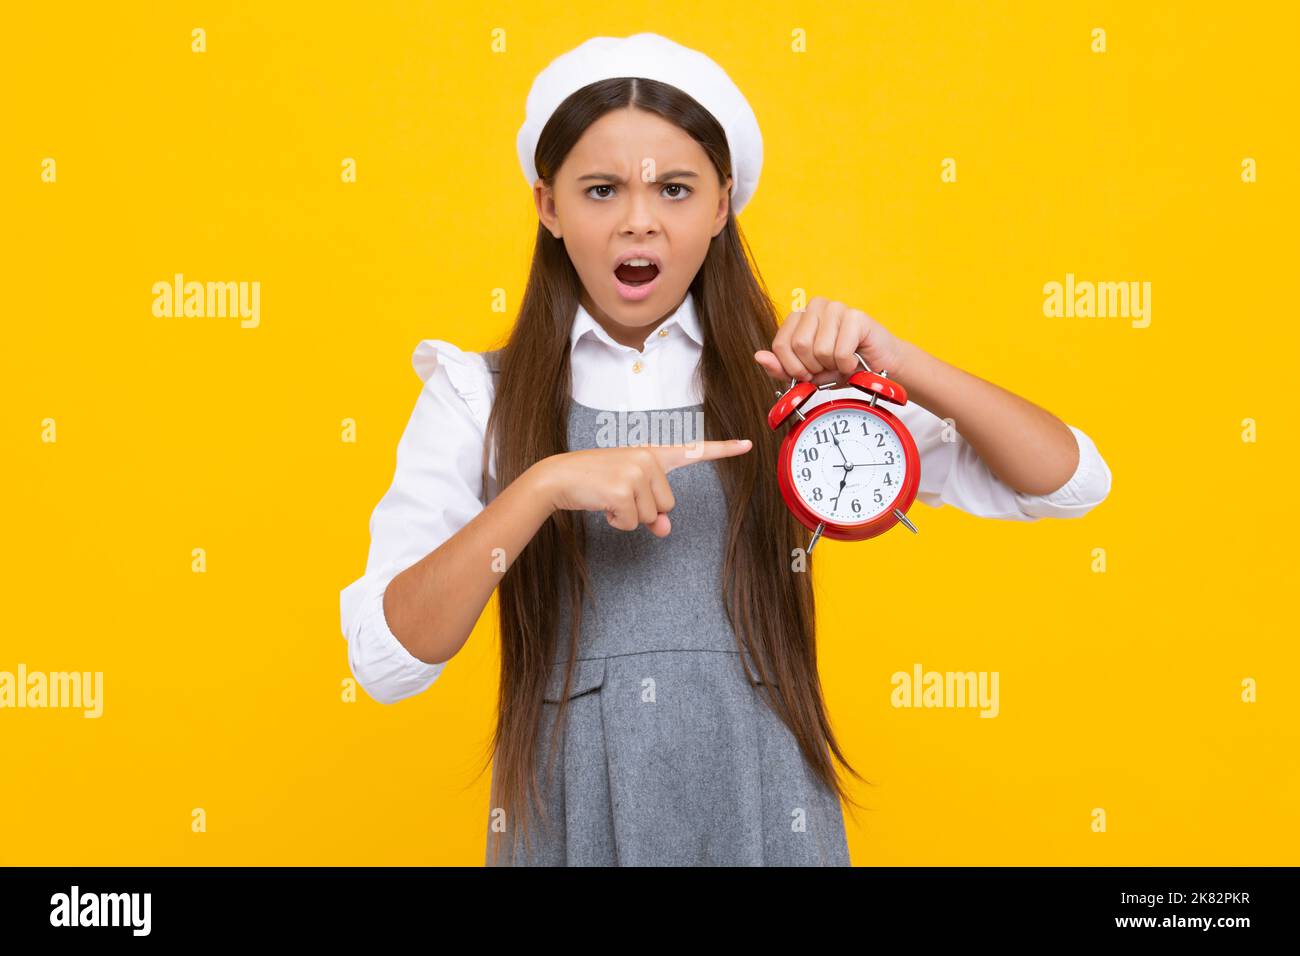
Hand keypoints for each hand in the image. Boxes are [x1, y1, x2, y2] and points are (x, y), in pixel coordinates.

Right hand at [533, 439, 752, 536]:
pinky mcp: (623, 490)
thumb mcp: (627, 494)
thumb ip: (652, 510)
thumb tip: (665, 529)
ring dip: (629, 517)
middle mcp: (648, 458)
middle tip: (617, 494)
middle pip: (667, 505)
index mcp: (652, 453)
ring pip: (652, 516)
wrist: (558, 478)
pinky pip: (633, 523)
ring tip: (607, 497)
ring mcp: (637, 473)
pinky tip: (602, 505)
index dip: (723, 450)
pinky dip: (617, 522)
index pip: (693, 451)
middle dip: (643, 509)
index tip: (749, 444)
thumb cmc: (593, 483)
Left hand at [754, 296, 907, 386]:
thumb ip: (781, 368)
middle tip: (827, 368)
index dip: (792, 367)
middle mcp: (815, 307)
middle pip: (799, 345)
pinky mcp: (856, 316)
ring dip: (832, 366)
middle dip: (813, 367)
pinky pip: (840, 350)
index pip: (780, 345)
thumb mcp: (806, 373)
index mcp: (799, 318)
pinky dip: (847, 364)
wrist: (878, 367)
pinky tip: (853, 360)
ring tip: (841, 362)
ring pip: (819, 349)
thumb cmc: (842, 367)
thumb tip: (758, 358)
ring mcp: (836, 308)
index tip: (806, 374)